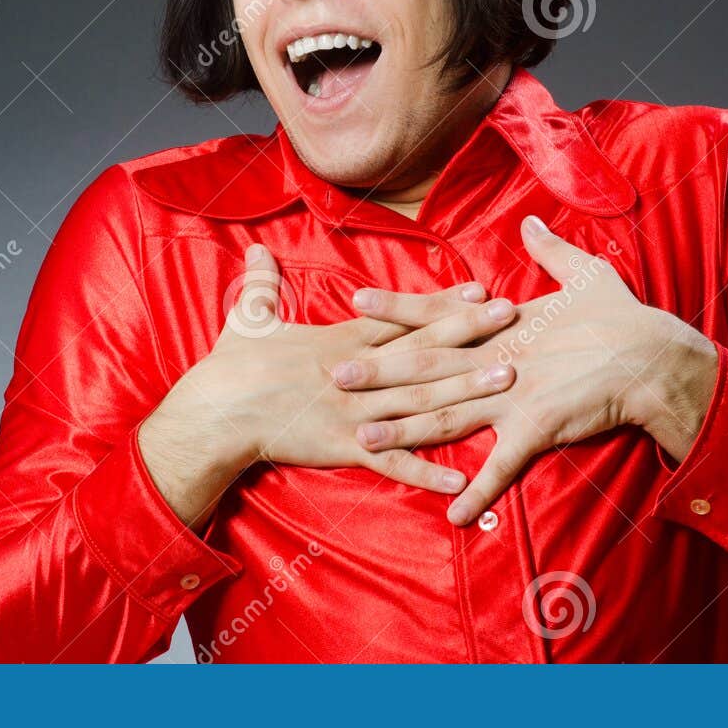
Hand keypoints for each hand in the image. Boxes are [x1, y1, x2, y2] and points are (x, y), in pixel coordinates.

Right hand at [140, 243, 519, 526]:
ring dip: (466, 390)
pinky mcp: (344, 448)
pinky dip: (426, 471)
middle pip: (422, 350)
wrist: (214, 414)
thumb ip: (262, 284)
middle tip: (513, 319)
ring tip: (507, 380)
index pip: (401, 318)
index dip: (442, 303)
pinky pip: (392, 462)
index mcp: (340, 341)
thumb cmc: (230, 368)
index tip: (478, 288)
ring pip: (420, 400)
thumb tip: (257, 250)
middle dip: (470, 333)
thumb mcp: (248, 319)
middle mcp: (356, 373)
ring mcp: (354, 412)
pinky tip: (462, 478)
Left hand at [345, 216, 718, 524]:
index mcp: (503, 326)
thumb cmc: (624, 318)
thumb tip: (531, 222)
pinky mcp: (537, 429)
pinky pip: (501, 467)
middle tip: (332, 376)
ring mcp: (514, 395)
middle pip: (426, 367)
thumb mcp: (584, 274)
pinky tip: (452, 515)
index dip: (394, 310)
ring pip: (447, 415)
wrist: (658, 359)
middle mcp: (498, 359)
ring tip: (363, 442)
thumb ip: (549, 251)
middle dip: (378, 373)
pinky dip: (477, 490)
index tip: (354, 300)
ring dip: (404, 430)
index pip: (437, 314)